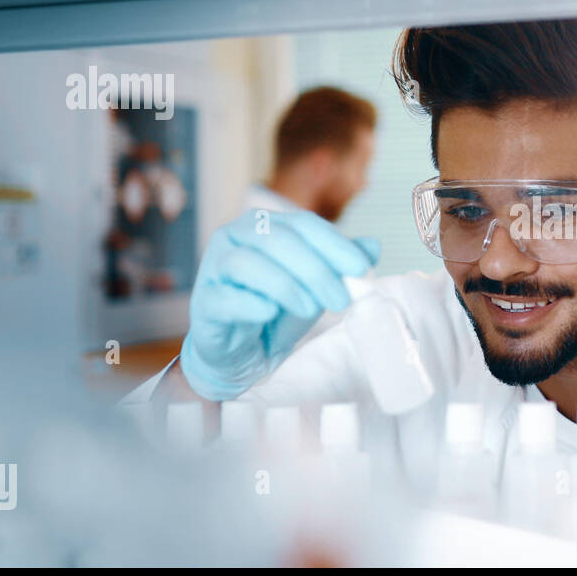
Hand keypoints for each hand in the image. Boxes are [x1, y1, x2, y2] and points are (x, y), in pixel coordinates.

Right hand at [180, 209, 380, 399]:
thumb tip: (373, 246)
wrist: (246, 351)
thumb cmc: (280, 308)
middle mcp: (235, 237)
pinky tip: (270, 313)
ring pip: (247, 264)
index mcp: (265, 224)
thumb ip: (341, 263)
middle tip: (341, 299)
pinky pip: (224, 298)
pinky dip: (250, 304)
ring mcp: (214, 268)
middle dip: (315, 269)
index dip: (334, 244)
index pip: (303, 224)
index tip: (361, 268)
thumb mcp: (318, 284)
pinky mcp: (203, 303)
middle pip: (277, 241)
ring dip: (286, 285)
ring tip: (311, 308)